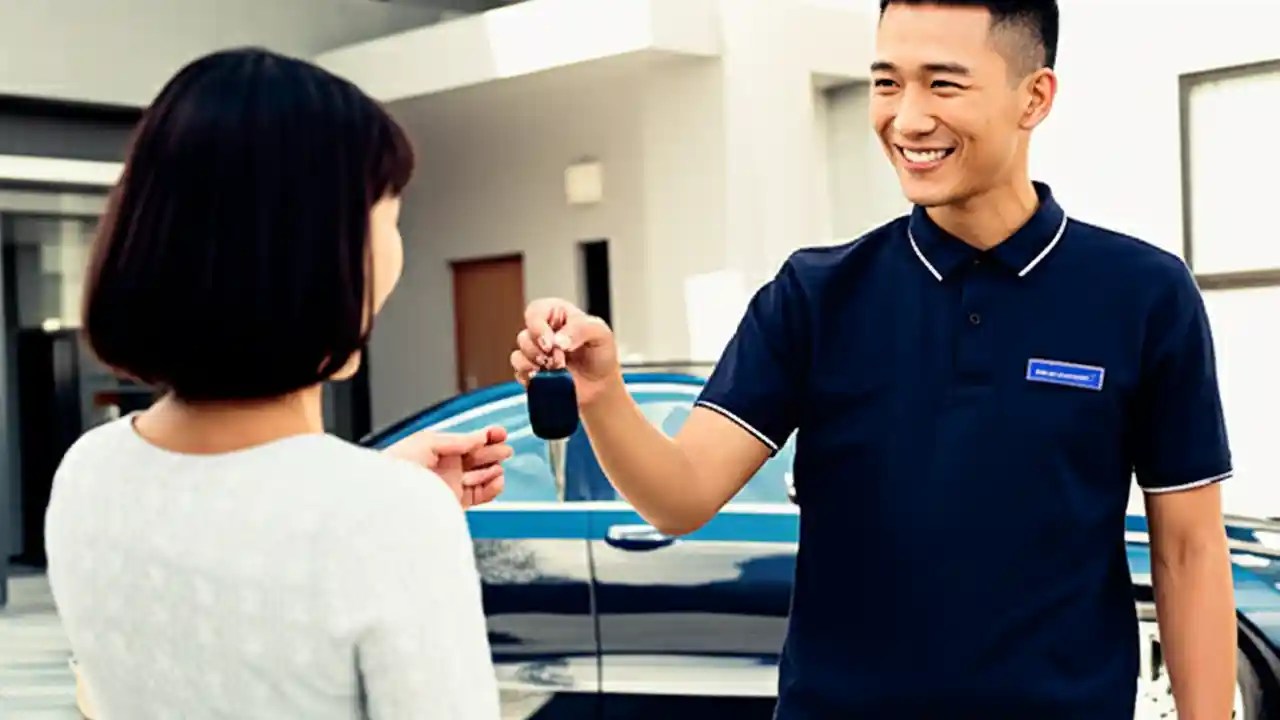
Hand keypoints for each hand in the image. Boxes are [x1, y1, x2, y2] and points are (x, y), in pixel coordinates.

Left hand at [385, 425, 512, 507]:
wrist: (390, 498)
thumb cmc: (396, 468)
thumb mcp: (426, 442)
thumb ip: (456, 440)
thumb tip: (477, 438)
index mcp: (435, 450)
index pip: (465, 442)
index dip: (484, 436)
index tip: (499, 433)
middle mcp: (443, 468)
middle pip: (476, 458)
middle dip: (492, 451)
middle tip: (506, 448)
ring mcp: (450, 486)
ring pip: (480, 477)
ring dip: (492, 469)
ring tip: (499, 465)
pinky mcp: (454, 504)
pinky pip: (479, 495)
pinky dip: (491, 488)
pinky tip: (497, 480)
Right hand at [512, 298, 620, 404]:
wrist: (601, 385)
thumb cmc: (600, 354)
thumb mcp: (600, 333)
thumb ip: (580, 329)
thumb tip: (558, 340)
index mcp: (557, 313)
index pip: (535, 311)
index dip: (538, 327)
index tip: (550, 343)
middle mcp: (542, 331)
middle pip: (525, 336)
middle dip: (541, 351)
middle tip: (560, 361)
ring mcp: (535, 352)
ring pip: (519, 355)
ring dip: (537, 365)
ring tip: (557, 370)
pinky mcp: (531, 372)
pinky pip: (519, 373)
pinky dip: (531, 377)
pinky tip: (546, 379)